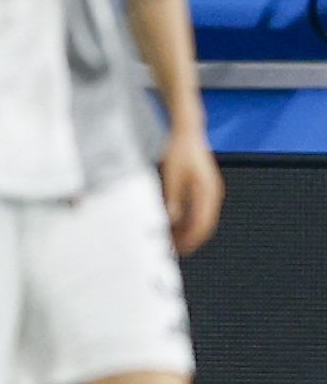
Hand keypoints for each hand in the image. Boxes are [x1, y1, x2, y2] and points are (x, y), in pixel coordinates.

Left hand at [160, 122, 222, 256]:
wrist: (188, 133)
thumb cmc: (179, 151)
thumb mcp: (171, 176)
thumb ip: (172, 199)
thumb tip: (171, 221)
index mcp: (207, 192)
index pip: (201, 224)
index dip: (190, 240)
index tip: (177, 250)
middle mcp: (213, 194)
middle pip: (204, 225)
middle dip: (189, 240)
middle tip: (172, 250)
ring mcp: (211, 192)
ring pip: (202, 220)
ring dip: (188, 231)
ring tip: (171, 240)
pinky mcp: (205, 190)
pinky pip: (199, 211)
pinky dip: (189, 221)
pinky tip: (175, 225)